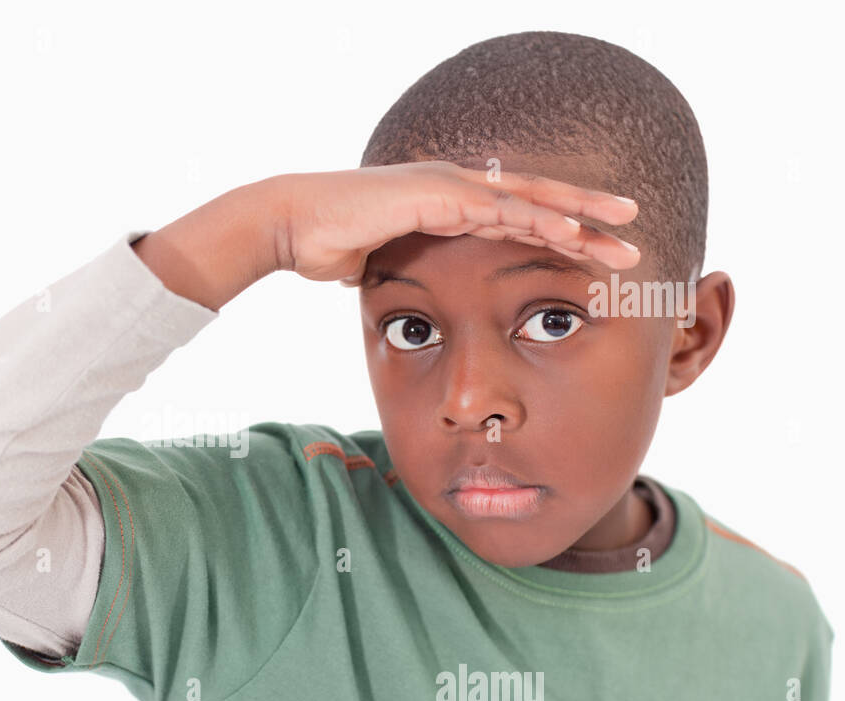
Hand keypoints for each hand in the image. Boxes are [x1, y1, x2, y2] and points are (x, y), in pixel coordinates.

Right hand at [272, 160, 640, 286]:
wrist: (293, 226)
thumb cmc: (325, 244)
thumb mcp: (376, 265)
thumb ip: (394, 270)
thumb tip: (388, 286)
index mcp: (447, 201)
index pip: (516, 213)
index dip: (557, 225)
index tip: (593, 244)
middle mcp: (457, 186)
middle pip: (538, 199)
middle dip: (589, 215)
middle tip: (635, 229)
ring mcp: (451, 185)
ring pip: (533, 200)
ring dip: (582, 217)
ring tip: (626, 234)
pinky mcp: (441, 193)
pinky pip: (503, 208)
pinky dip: (542, 219)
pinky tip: (575, 231)